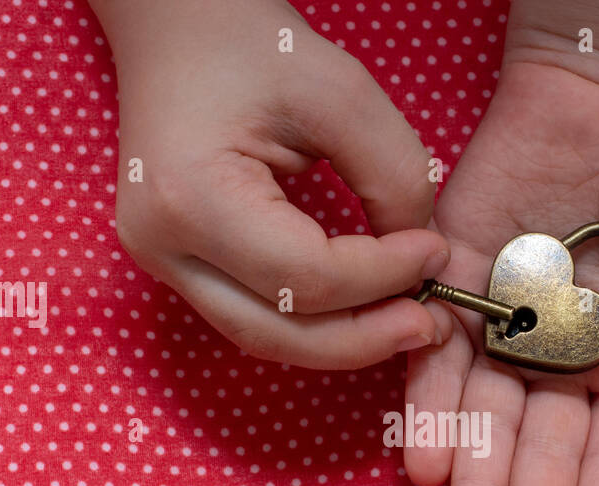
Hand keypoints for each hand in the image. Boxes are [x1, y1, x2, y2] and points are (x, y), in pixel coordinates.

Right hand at [90, 0, 448, 367]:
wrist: (178, 29)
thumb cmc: (252, 47)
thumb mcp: (341, 93)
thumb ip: (393, 176)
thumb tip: (419, 258)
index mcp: (191, 198)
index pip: (306, 276)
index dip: (382, 277)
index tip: (436, 253)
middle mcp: (162, 245)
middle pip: (277, 333)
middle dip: (364, 338)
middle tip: (430, 323)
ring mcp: (162, 262)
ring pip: (264, 339)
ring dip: (343, 341)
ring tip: (406, 322)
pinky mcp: (180, 265)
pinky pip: (256, 316)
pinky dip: (316, 323)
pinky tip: (365, 310)